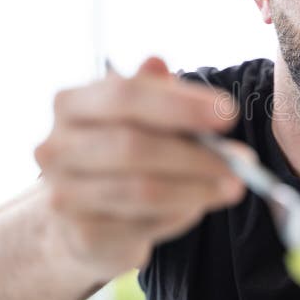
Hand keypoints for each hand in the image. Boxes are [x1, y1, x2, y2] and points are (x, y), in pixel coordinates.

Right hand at [34, 57, 246, 281]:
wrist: (83, 218)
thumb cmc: (121, 153)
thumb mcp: (140, 116)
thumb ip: (155, 93)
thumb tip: (158, 63)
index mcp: (71, 104)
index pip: (125, 95)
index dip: (180, 105)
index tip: (229, 114)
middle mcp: (56, 148)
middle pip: (134, 146)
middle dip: (197, 154)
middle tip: (243, 160)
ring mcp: (63, 195)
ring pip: (142, 190)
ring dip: (198, 188)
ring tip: (235, 186)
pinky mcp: (82, 236)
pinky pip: (143, 224)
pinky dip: (179, 215)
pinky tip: (197, 206)